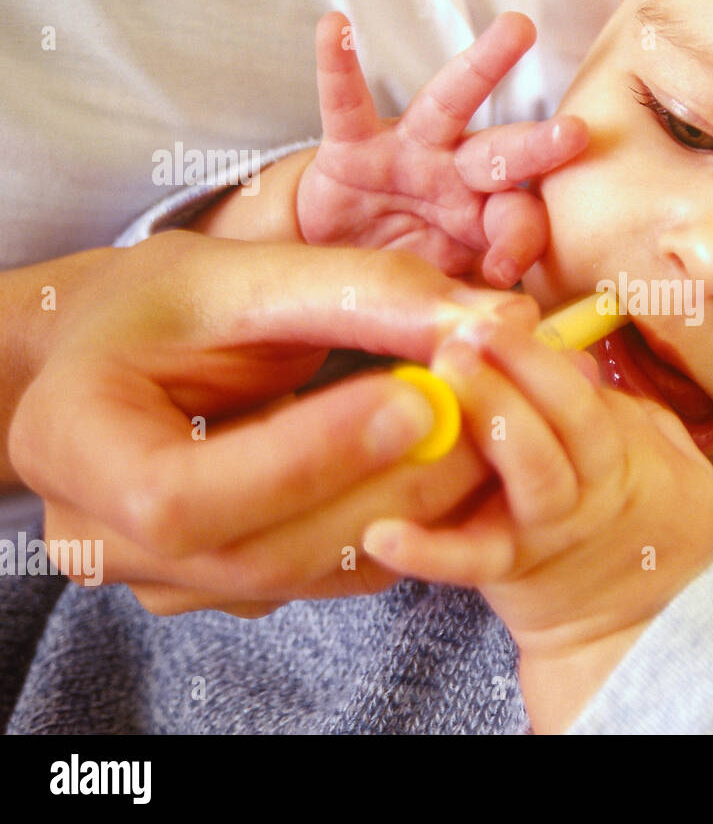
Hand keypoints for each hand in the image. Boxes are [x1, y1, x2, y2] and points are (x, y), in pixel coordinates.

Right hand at [7, 230, 538, 615]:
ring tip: (481, 432)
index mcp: (74, 447)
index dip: (308, 457)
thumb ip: (358, 292)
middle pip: (265, 551)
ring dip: (414, 507)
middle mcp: (109, 541)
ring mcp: (174, 579)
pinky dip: (405, 524)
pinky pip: (332, 573)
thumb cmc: (153, 306)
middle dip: (391, 485)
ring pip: (313, 571)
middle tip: (484, 415)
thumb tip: (490, 319)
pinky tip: (448, 466)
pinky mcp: (236, 587)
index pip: (183, 497)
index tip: (417, 398)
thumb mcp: (235, 274)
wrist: (110, 358)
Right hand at [298, 11, 587, 287]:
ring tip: (518, 28)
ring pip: (450, 105)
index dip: (519, 243)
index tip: (507, 273)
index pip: (518, 222)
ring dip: (485, 67)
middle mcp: (457, 177)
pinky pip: (344, 104)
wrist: (335, 256)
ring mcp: (408, 154)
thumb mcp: (441, 292)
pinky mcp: (352, 147)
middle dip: (540, 147)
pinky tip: (337, 28)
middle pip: (506, 157)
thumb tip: (521, 328)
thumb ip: (476, 303)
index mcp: (486, 219)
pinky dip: (338, 66)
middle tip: (575, 133)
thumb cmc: (404, 268)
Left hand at [358, 320, 712, 728]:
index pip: (587, 404)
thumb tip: (576, 357)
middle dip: (516, 376)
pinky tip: (381, 533)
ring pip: (531, 478)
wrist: (630, 620)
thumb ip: (629, 407)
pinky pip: (468, 562)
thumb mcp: (662, 454)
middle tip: (467, 335)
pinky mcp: (501, 567)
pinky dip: (428, 551)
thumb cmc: (643, 517)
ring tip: (443, 375)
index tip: (504, 317)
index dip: (544, 364)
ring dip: (488, 422)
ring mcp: (540, 530)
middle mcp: (583, 492)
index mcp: (617, 457)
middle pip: (562, 430)